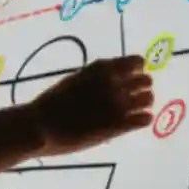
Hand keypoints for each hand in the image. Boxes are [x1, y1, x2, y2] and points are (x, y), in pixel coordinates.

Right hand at [25, 55, 153, 155]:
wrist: (40, 125)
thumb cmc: (51, 103)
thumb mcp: (74, 80)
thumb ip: (94, 77)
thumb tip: (109, 78)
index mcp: (101, 69)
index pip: (136, 62)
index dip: (137, 70)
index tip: (132, 77)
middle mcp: (113, 83)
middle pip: (146, 81)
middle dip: (142, 88)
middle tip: (135, 97)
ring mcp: (117, 105)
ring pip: (148, 99)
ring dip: (144, 104)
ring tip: (136, 111)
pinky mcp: (118, 126)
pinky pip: (144, 119)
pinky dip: (143, 119)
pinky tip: (137, 122)